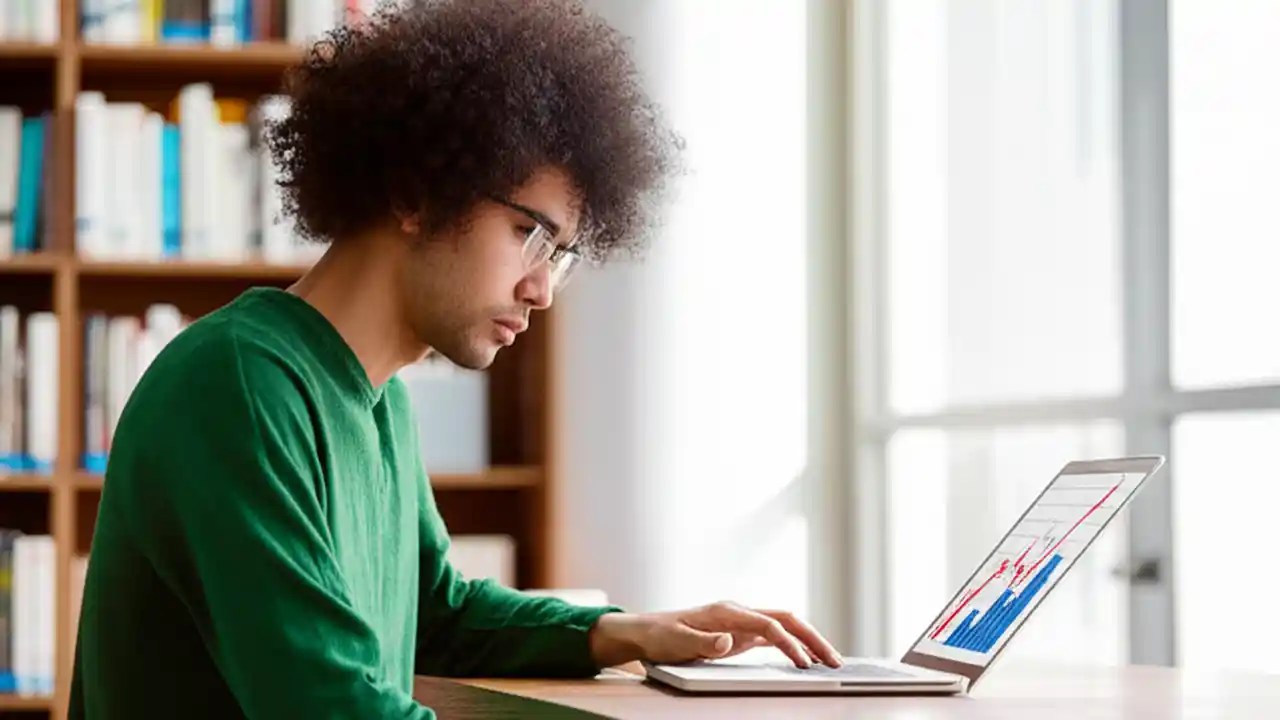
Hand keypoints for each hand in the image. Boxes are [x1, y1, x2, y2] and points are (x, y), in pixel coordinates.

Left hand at [588, 602, 842, 668]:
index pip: (769, 624)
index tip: (803, 664)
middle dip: (813, 637)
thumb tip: (728, 641)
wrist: (647, 631)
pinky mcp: (740, 634)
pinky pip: (774, 637)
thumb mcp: (678, 641)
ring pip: (785, 626)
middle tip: (835, 660)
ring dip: (808, 641)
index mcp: (727, 611)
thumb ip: (704, 642)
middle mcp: (739, 612)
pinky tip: (805, 660)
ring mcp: (741, 622)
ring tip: (829, 661)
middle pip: (786, 619)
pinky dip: (793, 646)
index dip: (789, 643)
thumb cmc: (661, 635)